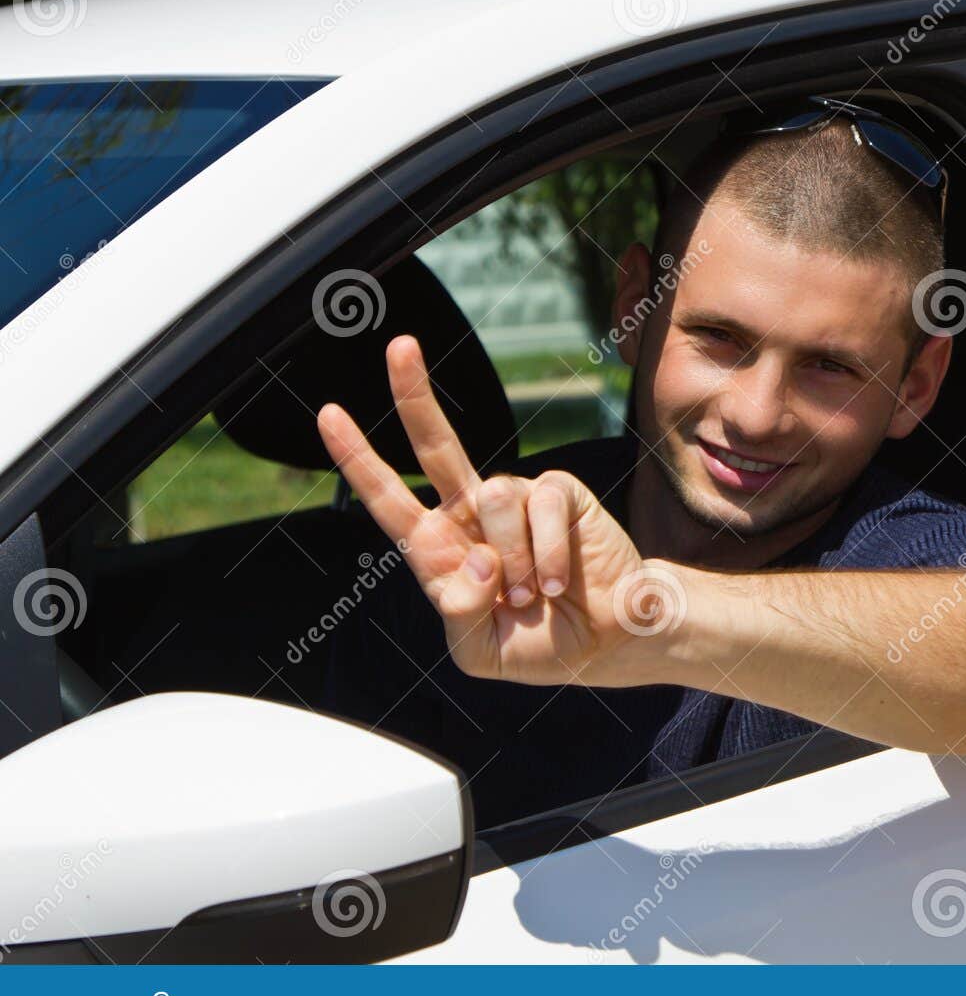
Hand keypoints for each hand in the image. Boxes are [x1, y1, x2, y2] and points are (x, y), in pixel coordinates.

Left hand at [315, 334, 655, 686]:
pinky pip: (539, 506)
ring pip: (491, 498)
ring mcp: (516, 501)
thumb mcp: (479, 650)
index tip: (328, 414)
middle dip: (413, 395)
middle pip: (435, 447)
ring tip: (531, 595)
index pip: (391, 501)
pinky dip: (547, 556)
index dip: (359, 459)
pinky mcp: (558, 494)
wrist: (607, 643)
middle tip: (399, 345)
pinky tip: (557, 580)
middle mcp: (473, 517)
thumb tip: (476, 557)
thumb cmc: (540, 645)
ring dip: (513, 562)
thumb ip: (459, 611)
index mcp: (442, 551)